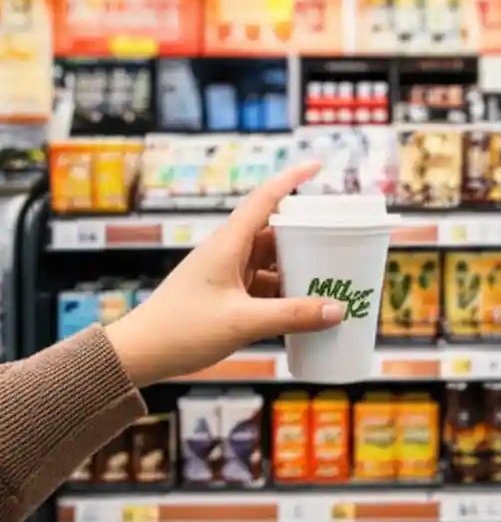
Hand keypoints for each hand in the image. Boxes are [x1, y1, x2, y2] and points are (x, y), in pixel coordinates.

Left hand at [104, 162, 344, 386]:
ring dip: (298, 270)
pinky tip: (303, 309)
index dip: (291, 179)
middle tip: (340, 242)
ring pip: (272, 262)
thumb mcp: (243, 322)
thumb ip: (292, 315)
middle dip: (308, 237)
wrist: (139, 355)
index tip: (318, 166)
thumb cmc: (180, 330)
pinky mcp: (225, 295)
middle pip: (275, 233)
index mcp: (227, 244)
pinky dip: (285, 294)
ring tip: (329, 281)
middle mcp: (227, 252)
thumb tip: (337, 310)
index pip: (264, 199)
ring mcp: (226, 273)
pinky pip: (264, 286)